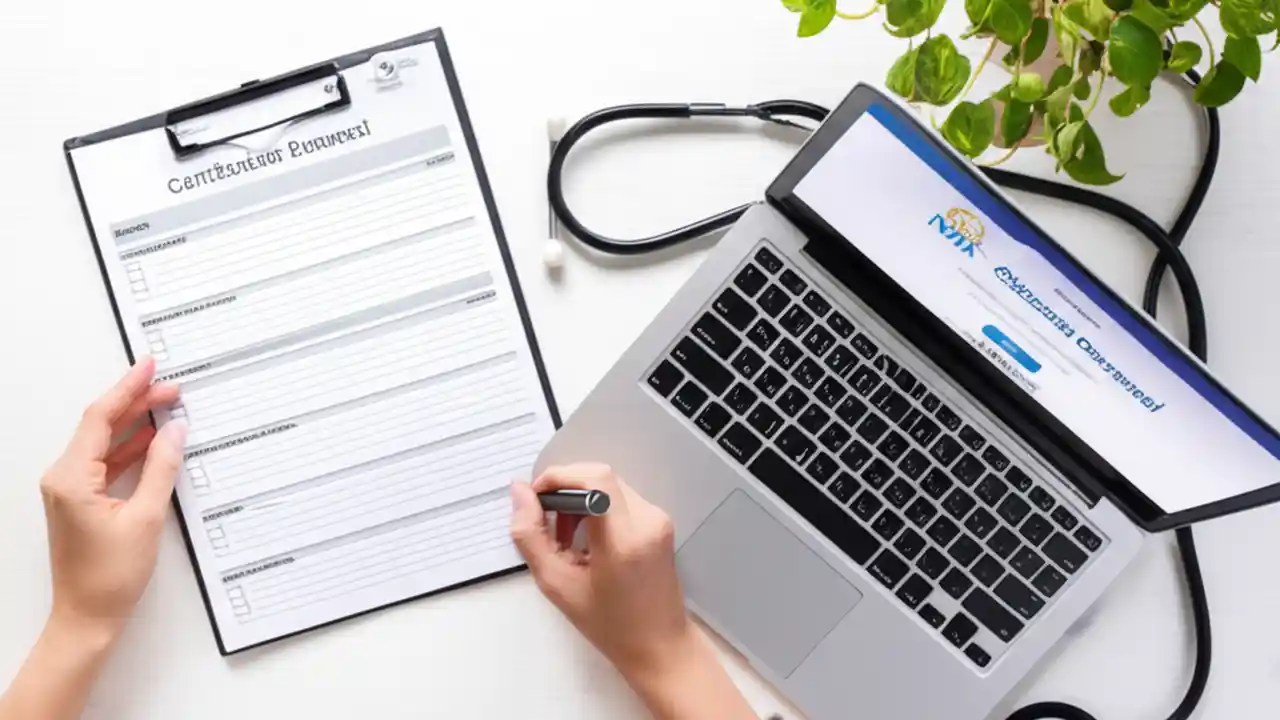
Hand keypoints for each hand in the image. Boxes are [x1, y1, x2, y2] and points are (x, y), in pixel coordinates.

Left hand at [40, 357, 185, 638]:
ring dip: (137, 425)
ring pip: (106, 443)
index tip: (149, 365)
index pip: (101, 418)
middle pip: (102, 425)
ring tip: (169, 405)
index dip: (128, 388)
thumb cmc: (110, 576)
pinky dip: (132, 449)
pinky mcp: (81, 502)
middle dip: (137, 402)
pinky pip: (107, 464)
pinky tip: (155, 440)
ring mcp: (70, 489)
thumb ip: (162, 468)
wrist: (87, 617)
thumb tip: (175, 432)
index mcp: (71, 477)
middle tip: (172, 386)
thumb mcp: (146, 517)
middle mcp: (64, 478)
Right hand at [511, 464, 688, 672]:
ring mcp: (658, 519)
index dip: (558, 477)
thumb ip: (532, 535)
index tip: (536, 498)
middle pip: (599, 477)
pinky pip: (621, 498)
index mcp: (624, 539)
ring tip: (563, 537)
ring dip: (579, 500)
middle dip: (565, 489)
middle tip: (546, 521)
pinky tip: (585, 539)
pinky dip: (596, 508)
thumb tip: (519, 492)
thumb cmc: (610, 625)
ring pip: (609, 486)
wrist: (659, 645)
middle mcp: (647, 521)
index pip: (593, 479)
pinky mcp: (660, 522)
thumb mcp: (558, 584)